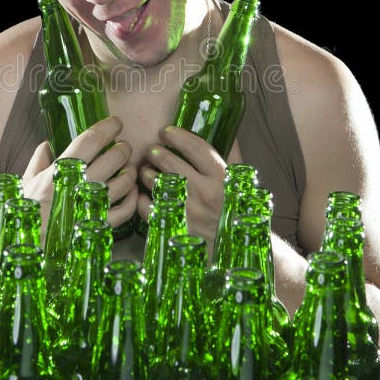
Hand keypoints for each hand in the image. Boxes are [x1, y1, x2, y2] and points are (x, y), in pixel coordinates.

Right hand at [21, 116, 137, 241]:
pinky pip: (126, 208)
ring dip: (130, 170)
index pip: (91, 139)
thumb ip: (38, 160)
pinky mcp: (100, 225)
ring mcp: (93, 205)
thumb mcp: (26, 182)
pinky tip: (130, 191)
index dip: (108, 127)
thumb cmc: (26, 213)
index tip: (116, 122)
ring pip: (125, 181)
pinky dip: (132, 197)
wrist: (28, 247)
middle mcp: (80, 185)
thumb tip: (47, 144)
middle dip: (123, 148)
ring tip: (127, 167)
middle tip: (123, 147)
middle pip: (115, 157)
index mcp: (61, 170)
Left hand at [138, 126, 225, 252]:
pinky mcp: (173, 227)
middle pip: (170, 162)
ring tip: (146, 170)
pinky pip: (146, 207)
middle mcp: (204, 193)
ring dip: (146, 172)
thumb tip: (228, 131)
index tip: (166, 131)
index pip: (196, 147)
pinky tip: (142, 192)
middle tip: (152, 150)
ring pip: (155, 182)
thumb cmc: (233, 210)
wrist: (233, 248)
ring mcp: (186, 211)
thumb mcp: (238, 182)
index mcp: (221, 178)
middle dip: (156, 151)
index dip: (178, 136)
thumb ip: (232, 156)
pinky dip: (140, 197)